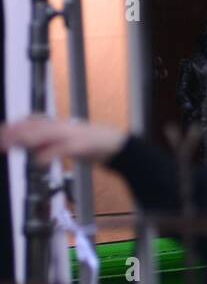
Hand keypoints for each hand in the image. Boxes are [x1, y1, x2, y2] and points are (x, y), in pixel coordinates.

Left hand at [0, 115, 125, 164]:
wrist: (117, 145)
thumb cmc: (93, 145)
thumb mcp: (67, 144)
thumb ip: (50, 145)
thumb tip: (32, 149)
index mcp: (59, 126)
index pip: (33, 122)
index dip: (16, 126)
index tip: (3, 132)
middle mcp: (63, 127)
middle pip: (35, 126)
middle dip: (16, 132)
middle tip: (2, 141)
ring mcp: (72, 134)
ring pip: (45, 134)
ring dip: (28, 139)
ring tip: (13, 145)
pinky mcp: (82, 145)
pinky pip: (62, 149)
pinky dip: (50, 155)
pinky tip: (40, 161)